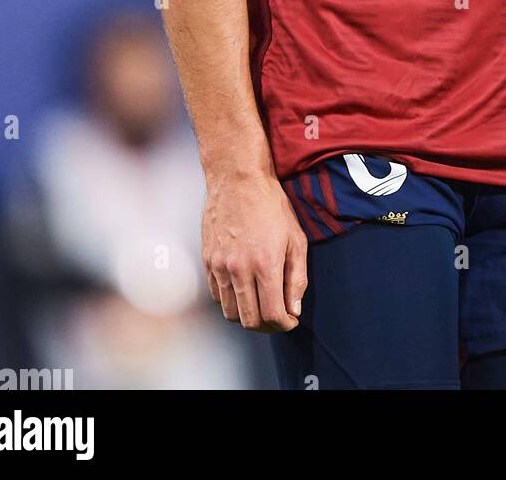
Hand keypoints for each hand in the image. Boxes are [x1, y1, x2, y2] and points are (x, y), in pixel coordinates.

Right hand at [202, 170, 307, 330]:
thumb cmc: (271, 206)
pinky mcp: (208, 262)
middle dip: (267, 326)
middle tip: (277, 318)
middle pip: (249, 321)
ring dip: (248, 316)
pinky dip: (231, 301)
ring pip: (230, 313)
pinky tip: (244, 291)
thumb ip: (297, 278)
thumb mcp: (296, 239)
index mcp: (265, 264)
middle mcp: (239, 270)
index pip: (273, 315)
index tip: (290, 320)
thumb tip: (294, 309)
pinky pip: (217, 296)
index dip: (284, 325)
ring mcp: (220, 267)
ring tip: (261, 306)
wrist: (238, 180)